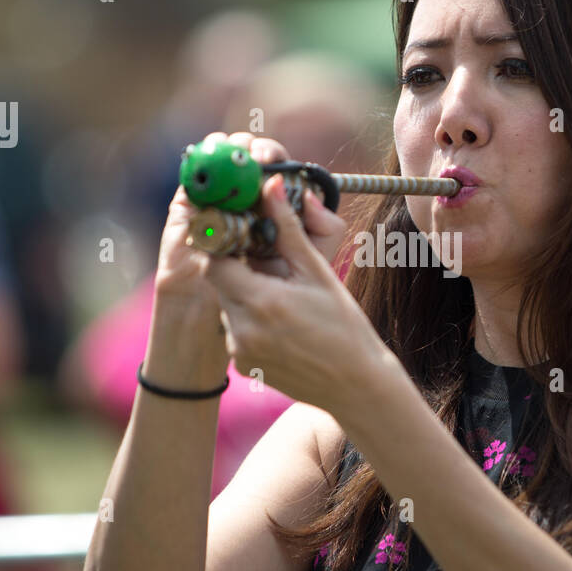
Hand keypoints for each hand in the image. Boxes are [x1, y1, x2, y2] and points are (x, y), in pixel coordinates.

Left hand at [202, 171, 386, 415]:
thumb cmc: (345, 327)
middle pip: (219, 282)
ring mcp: (240, 351)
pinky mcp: (242, 366)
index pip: (215, 260)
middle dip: (238, 267)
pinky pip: (234, 330)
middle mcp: (243, 329)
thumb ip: (289, 227)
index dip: (225, 244)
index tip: (241, 235)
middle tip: (268, 263)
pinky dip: (250, 319)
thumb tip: (272, 185)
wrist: (356, 384)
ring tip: (281, 296)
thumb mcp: (318, 272)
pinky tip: (281, 322)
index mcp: (262, 301)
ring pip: (227, 304)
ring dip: (245, 293)